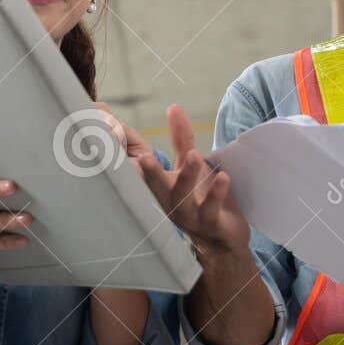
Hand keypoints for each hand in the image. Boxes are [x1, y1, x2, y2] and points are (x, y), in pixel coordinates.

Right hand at [132, 104, 250, 261]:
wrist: (224, 238)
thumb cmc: (202, 198)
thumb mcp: (189, 165)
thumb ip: (181, 138)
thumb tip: (173, 106)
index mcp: (160, 188)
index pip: (141, 173)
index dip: (130, 161)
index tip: (119, 142)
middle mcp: (169, 203)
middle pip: (156, 187)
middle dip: (150, 172)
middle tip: (143, 157)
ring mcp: (189, 216)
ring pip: (183, 198)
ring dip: (187, 176)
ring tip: (194, 155)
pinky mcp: (210, 224)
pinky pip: (211, 210)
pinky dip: (217, 193)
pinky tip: (223, 177)